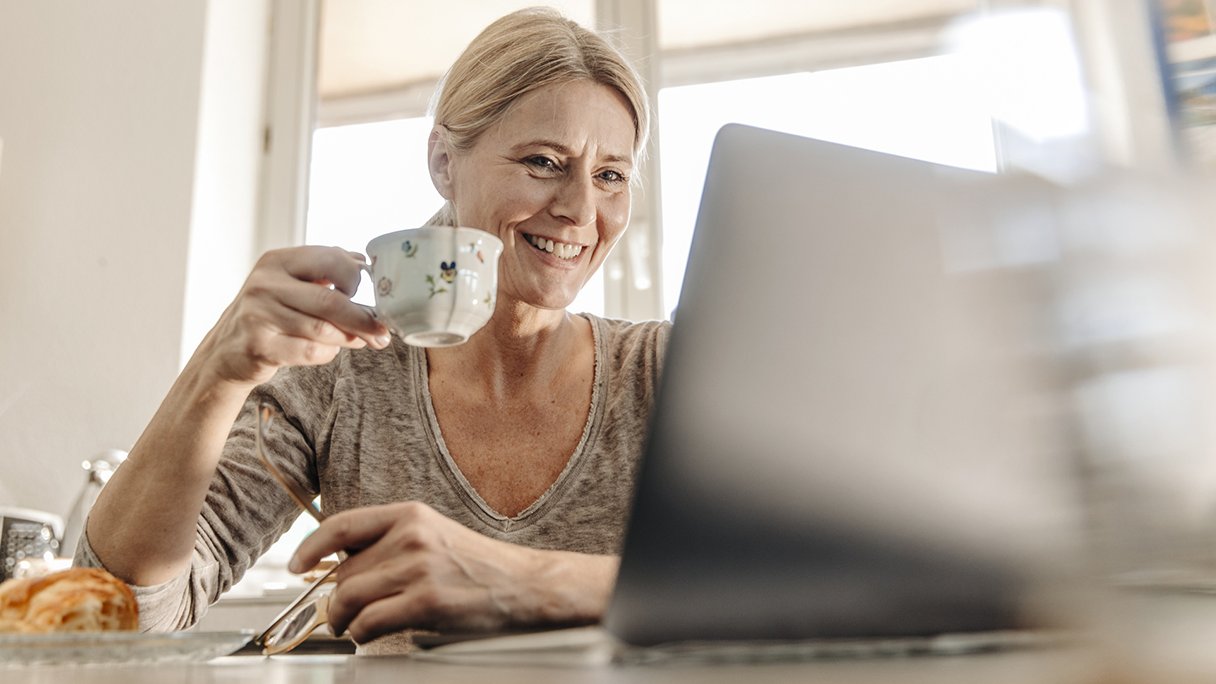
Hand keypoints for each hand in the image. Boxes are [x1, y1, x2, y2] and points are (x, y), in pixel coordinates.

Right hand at [200, 246, 389, 385]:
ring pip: (323, 330)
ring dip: (348, 338)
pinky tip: (327, 350)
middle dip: (363, 319)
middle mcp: (265, 284)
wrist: (226, 350)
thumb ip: (324, 271)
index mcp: (277, 261)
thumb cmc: (268, 314)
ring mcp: (259, 315)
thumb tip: (364, 262)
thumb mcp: (289, 283)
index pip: (330, 260)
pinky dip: (327, 353)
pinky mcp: (259, 346)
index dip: (355, 278)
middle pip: (331, 301)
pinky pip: (310, 352)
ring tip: (359, 341)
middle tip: (383, 332)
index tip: (365, 293)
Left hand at [290, 502, 614, 642]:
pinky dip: (361, 633)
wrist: (524, 586)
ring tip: (351, 627)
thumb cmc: (477, 567)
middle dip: (337, 597)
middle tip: (340, 613)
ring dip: (342, 619)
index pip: (342, 525)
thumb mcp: (433, 537)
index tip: (297, 566)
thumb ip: (391, 544)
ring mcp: (419, 568)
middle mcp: (412, 536)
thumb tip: (341, 567)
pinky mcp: (426, 601)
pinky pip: (370, 621)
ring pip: (350, 597)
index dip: (310, 547)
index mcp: (410, 514)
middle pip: (344, 571)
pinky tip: (370, 634)